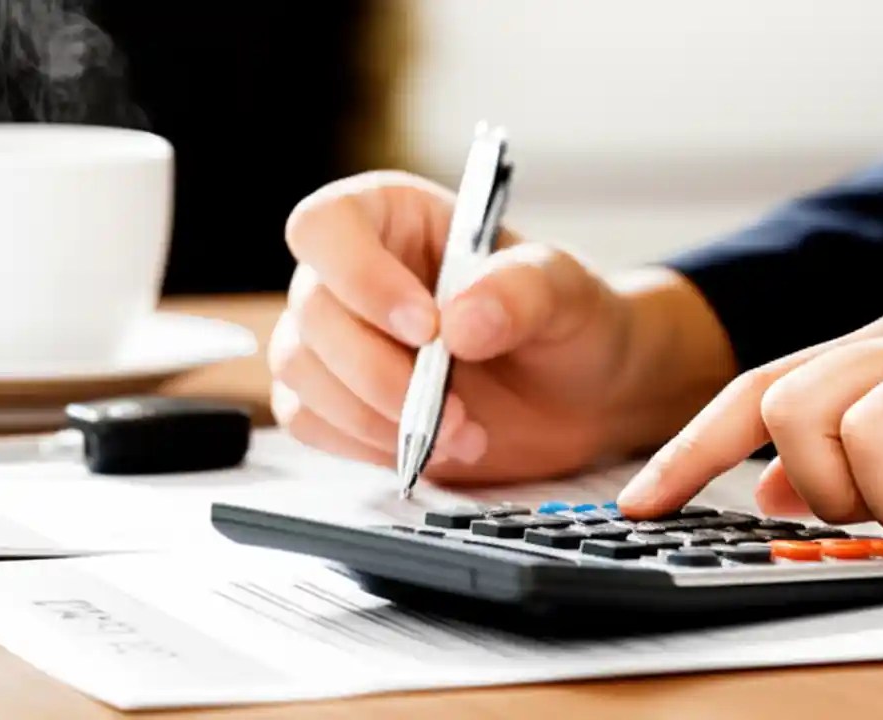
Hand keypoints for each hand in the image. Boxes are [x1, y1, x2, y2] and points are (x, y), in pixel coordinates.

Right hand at [269, 171, 734, 482]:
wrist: (580, 397)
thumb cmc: (568, 321)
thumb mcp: (566, 291)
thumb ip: (521, 291)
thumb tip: (459, 321)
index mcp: (395, 216)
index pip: (327, 225)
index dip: (360, 276)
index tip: (424, 327)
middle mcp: (352, 272)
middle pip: (311, 310)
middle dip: (378, 371)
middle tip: (454, 405)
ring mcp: (338, 338)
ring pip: (301, 370)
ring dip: (375, 415)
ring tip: (460, 432)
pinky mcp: (338, 399)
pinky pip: (309, 421)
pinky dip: (365, 443)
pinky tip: (430, 445)